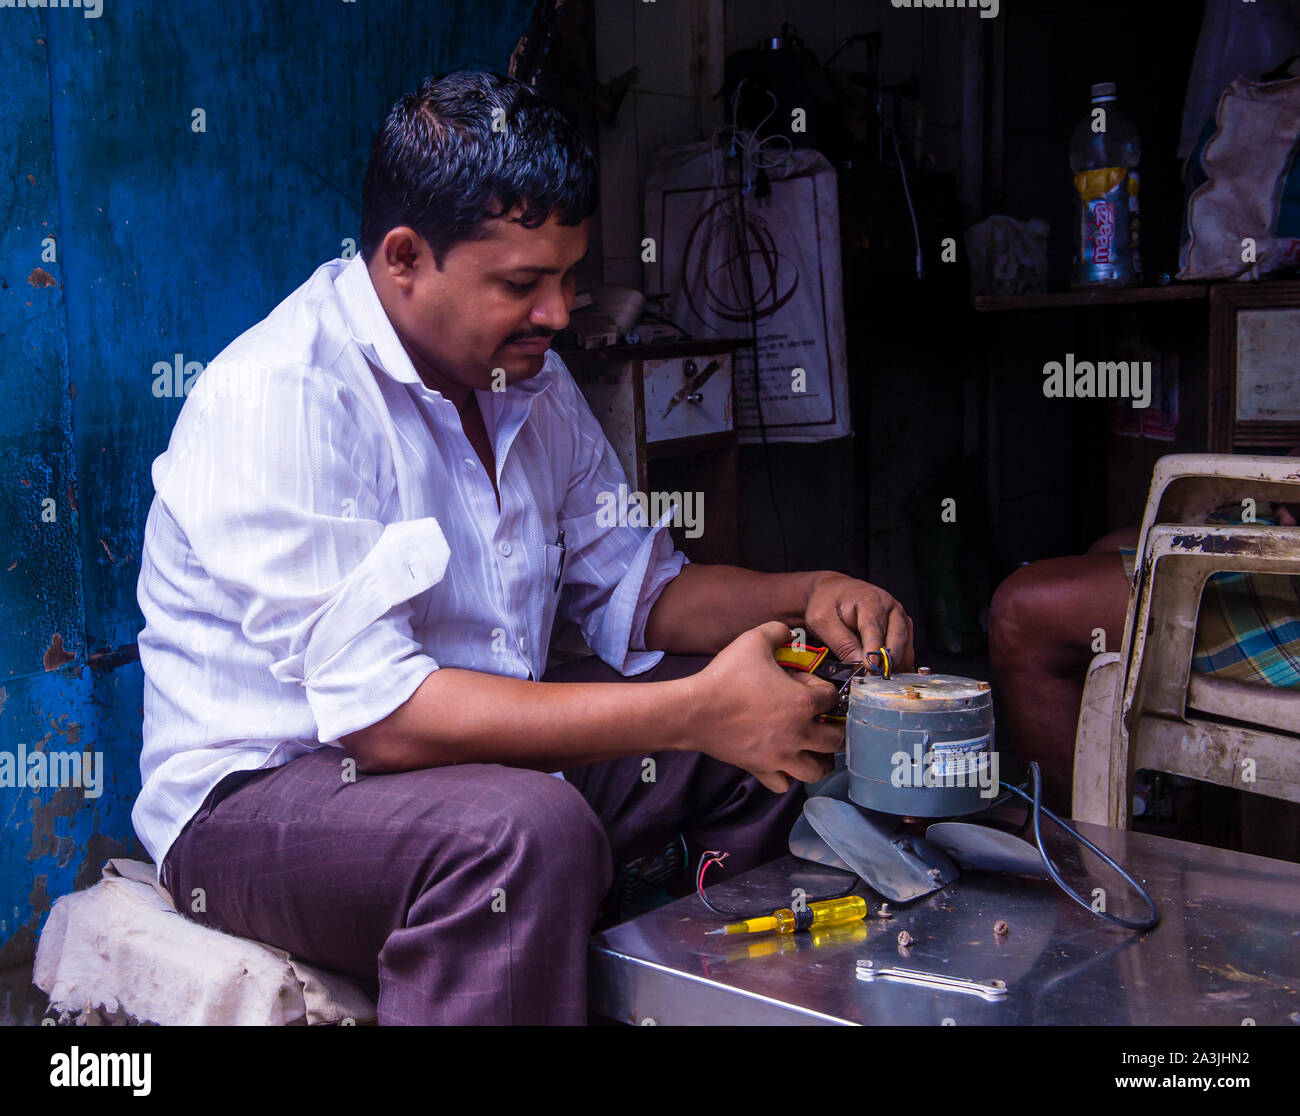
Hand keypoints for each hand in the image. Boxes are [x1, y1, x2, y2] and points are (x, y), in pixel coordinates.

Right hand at [684, 621, 845, 793]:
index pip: (833, 698)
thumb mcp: (753, 640)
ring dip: (821, 758)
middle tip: (820, 718)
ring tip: (811, 746)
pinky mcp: (762, 769)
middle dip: (833, 727)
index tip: (806, 685)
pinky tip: (782, 761)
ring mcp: (781, 756)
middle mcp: (799, 734)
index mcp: (803, 703)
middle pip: (836, 739)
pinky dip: (789, 776)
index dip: (822, 688)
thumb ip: (778, 631)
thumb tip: (788, 633)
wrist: (693, 710)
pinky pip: (785, 785)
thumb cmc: (725, 676)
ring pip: (818, 769)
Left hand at [803, 572, 914, 670]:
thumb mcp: (822, 621)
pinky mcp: (901, 629)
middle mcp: (890, 607)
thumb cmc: (827, 603)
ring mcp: (898, 618)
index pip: (874, 629)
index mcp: (870, 600)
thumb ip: (841, 642)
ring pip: (905, 645)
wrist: (833, 592)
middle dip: (887, 661)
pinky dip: (900, 664)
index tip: (870, 667)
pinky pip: (906, 650)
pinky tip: (890, 677)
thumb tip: (858, 665)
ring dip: (895, 665)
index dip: (873, 650)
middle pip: (897, 638)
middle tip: (875, 679)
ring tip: (881, 681)